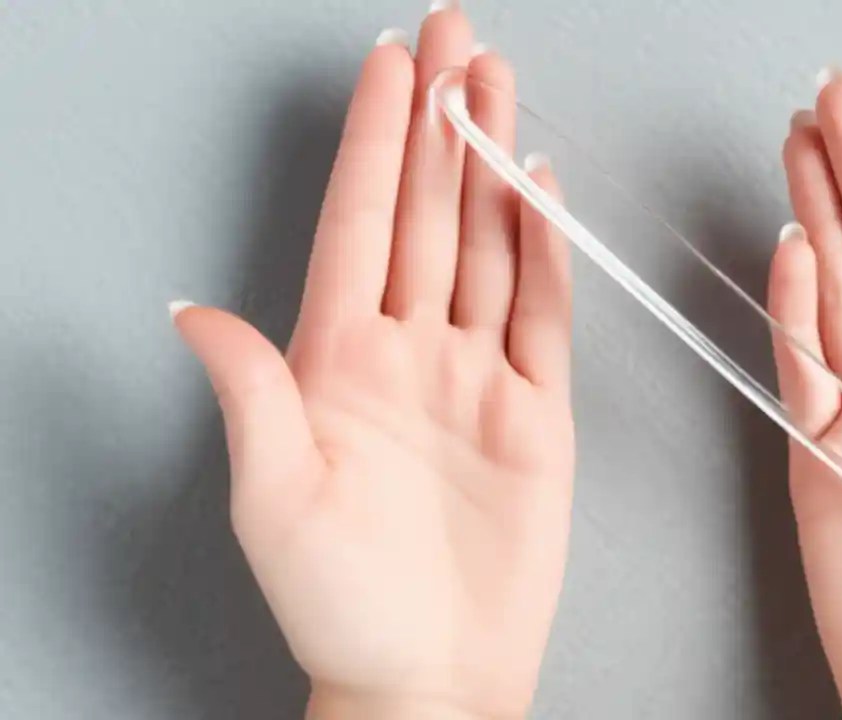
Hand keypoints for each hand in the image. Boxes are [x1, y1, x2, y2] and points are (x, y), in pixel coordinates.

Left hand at [173, 8, 572, 718]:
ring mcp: (475, 375)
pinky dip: (544, 251)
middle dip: (440, 120)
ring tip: (496, 87)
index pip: (358, 223)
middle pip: (425, 212)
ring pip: (484, 245)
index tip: (390, 63)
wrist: (431, 677)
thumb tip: (192, 309)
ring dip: (491, 164)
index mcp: (336, 360)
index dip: (375, 139)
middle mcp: (407, 351)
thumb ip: (252, 394)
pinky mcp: (535, 411)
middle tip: (458, 37)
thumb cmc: (343, 605)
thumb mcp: (275, 499)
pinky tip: (539, 192)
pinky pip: (542, 313)